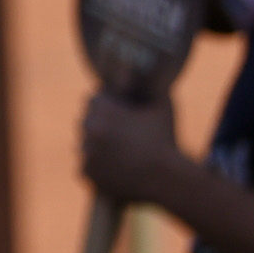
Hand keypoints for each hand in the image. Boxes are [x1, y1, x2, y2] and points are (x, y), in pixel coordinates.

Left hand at [81, 91, 194, 207]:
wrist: (169, 179)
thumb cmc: (167, 141)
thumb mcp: (162, 107)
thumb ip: (150, 87)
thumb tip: (146, 73)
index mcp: (103, 109)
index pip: (93, 100)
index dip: (106, 106)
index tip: (117, 114)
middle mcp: (89, 128)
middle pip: (86, 122)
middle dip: (100, 126)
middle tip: (119, 136)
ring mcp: (86, 152)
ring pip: (84, 145)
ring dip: (95, 147)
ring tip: (117, 154)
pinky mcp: (88, 173)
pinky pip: (85, 167)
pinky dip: (95, 168)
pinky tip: (111, 169)